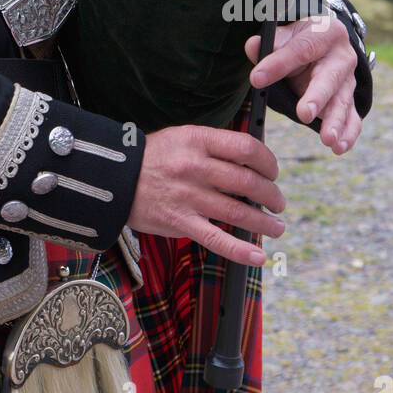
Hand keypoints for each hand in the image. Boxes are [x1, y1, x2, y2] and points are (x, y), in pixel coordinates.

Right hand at [126, 125, 284, 265]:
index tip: (272, 171)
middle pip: (248, 181)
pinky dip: (240, 250)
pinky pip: (216, 238)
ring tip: (277, 227)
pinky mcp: (180, 221)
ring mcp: (189, 196)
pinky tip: (258, 255)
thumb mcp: (182, 137)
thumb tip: (250, 160)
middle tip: (278, 202)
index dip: (268, 161)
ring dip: (264, 222)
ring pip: (238, 211)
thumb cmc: (152, 157)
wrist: (114, 178)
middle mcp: (196, 167)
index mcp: (198, 140)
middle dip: (271, 194)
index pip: (246, 147)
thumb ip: (214, 147)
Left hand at [246, 14, 361, 155]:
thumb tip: (253, 46)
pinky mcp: (349, 100)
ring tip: (328, 140)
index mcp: (326, 34)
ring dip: (335, 122)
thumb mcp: (287, 34)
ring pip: (342, 102)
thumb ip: (270, 42)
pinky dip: (348, 133)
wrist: (325, 44)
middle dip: (317, 97)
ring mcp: (348, 81)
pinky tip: (339, 146)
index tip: (256, 78)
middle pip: (329, 78)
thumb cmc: (300, 40)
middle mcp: (342, 57)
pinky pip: (352, 118)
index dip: (278, 64)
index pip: (301, 49)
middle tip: (304, 114)